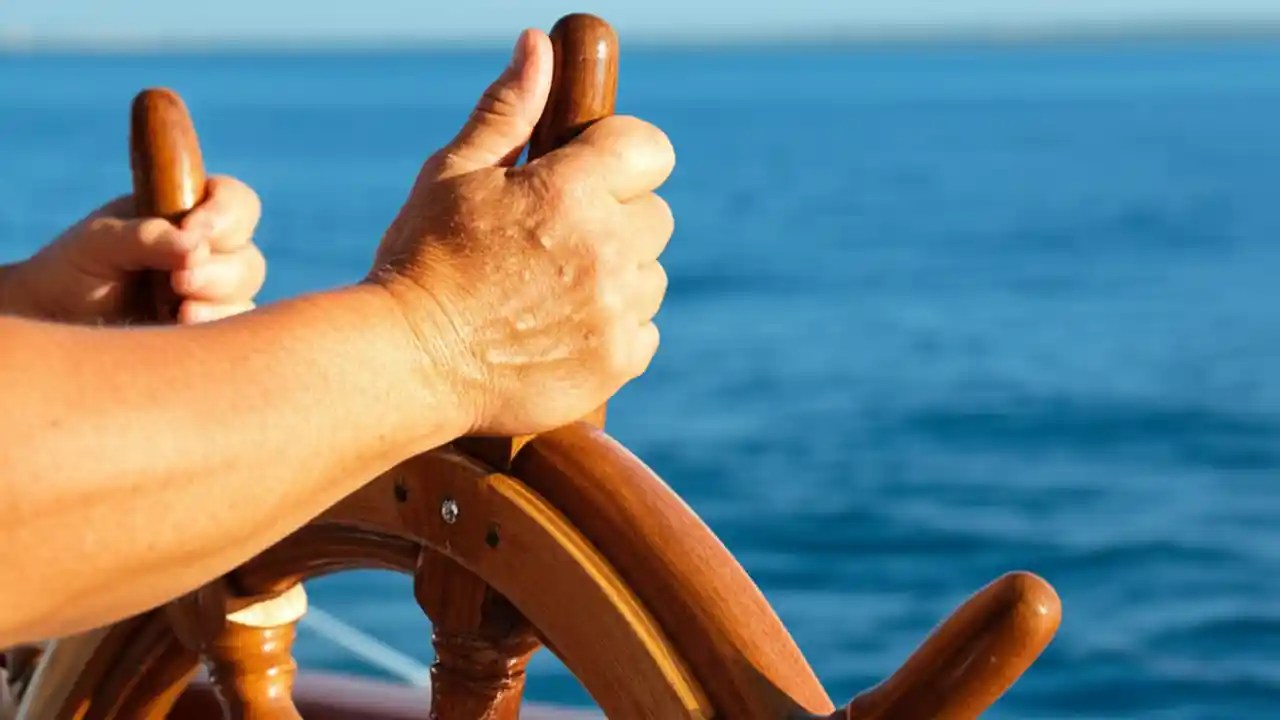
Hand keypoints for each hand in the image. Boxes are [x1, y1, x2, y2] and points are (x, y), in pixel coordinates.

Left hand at [1, 176, 264, 324]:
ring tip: (178, 312)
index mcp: (187, 214)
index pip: (234, 204)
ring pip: (245, 295)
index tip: (195, 230)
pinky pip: (235, 331)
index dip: (225, 215)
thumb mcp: (99, 242)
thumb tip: (193, 244)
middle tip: (179, 281)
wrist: (52, 321)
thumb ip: (144, 236)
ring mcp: (213, 295)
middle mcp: (209, 253)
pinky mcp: (209, 332)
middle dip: (219, 269)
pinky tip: (180, 326)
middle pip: (247, 256)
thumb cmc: (73, 270)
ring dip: (217, 300)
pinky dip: (214, 326)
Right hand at [370, 29, 674, 435]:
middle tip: (556, 240)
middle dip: (617, 219)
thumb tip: (539, 45)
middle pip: (655, 215)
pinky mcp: (617, 363)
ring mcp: (615, 310)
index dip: (620, 157)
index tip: (588, 175)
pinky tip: (563, 330)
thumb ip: (508, 110)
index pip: (649, 149)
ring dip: (618, 276)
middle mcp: (606, 248)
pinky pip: (644, 332)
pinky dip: (614, 330)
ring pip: (650, 276)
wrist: (407, 363)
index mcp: (570, 189)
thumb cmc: (422, 261)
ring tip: (554, 290)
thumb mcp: (453, 173)